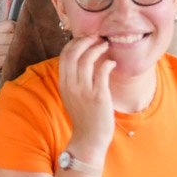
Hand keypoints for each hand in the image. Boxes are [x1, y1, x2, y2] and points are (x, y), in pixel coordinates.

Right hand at [58, 36, 115, 161]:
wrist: (89, 139)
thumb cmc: (84, 117)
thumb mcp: (72, 96)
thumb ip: (74, 80)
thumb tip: (81, 61)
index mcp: (63, 84)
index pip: (64, 56)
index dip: (74, 43)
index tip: (85, 38)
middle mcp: (71, 86)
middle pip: (73, 54)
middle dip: (85, 41)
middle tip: (96, 37)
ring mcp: (84, 91)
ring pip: (86, 60)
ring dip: (97, 48)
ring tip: (105, 45)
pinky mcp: (98, 96)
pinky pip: (101, 72)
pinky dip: (107, 63)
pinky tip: (112, 62)